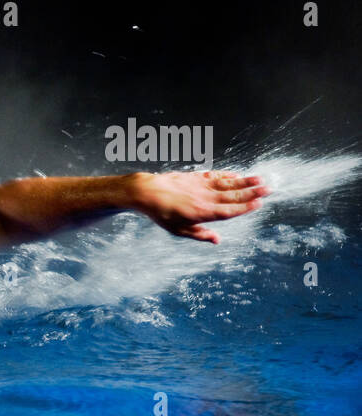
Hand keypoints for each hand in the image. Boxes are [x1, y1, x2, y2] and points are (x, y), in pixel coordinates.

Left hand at [130, 170, 268, 243]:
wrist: (147, 192)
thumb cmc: (161, 214)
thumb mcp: (178, 230)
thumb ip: (199, 234)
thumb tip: (217, 240)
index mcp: (202, 213)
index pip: (228, 211)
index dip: (244, 207)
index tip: (259, 203)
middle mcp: (204, 198)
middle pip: (232, 195)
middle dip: (251, 192)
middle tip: (269, 189)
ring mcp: (200, 186)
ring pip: (226, 183)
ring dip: (244, 181)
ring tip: (259, 178)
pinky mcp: (195, 177)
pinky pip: (214, 176)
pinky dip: (226, 175)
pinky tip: (236, 174)